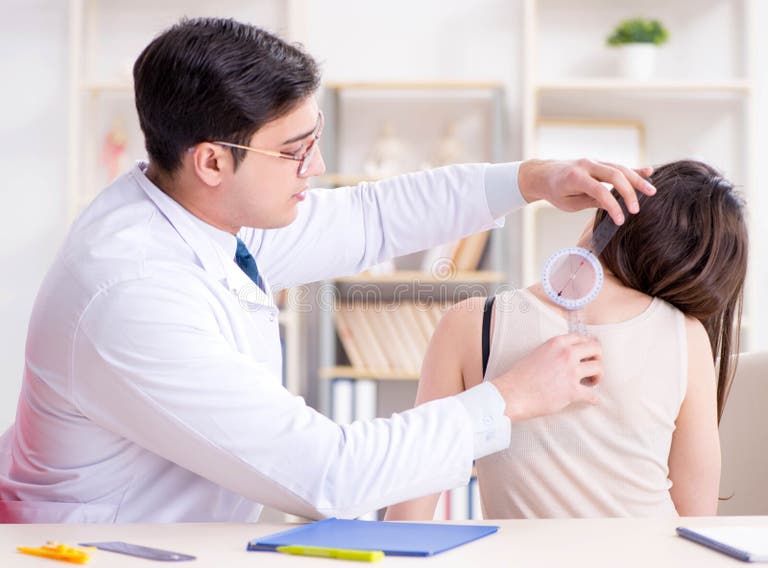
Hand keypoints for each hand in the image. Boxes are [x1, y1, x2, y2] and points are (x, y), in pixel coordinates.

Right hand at [490, 334, 601, 421]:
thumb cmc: (520, 376)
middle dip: (598, 359)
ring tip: (591, 383)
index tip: (589, 354)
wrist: (512, 393)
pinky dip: (594, 399)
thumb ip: (554, 352)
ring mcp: (570, 372)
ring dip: (597, 377)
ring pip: (598, 369)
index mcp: (557, 343)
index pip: (582, 338)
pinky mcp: (572, 391)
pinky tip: (592, 400)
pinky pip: (593, 395)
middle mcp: (566, 354)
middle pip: (596, 350)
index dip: (588, 346)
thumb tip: (565, 357)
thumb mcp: (537, 353)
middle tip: (593, 368)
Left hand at [518, 159, 655, 224]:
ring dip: (637, 179)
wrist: (544, 174)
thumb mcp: (569, 203)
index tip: (621, 220)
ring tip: (651, 191)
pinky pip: (618, 165)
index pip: (600, 191)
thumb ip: (591, 201)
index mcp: (575, 177)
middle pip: (615, 175)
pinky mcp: (599, 162)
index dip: (613, 206)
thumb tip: (613, 205)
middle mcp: (587, 165)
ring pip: (620, 168)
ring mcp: (594, 161)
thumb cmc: (555, 191)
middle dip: (629, 192)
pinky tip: (649, 171)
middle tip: (636, 209)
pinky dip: (633, 170)